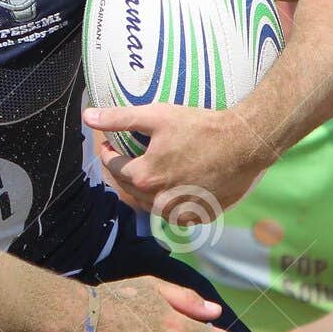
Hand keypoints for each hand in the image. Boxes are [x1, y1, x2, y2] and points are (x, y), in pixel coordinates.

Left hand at [83, 104, 268, 222]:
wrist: (245, 143)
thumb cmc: (201, 126)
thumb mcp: (157, 116)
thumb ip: (119, 118)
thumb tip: (87, 117)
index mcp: (145, 177)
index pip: (114, 168)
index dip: (108, 153)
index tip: (108, 144)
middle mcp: (160, 200)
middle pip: (130, 187)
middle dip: (123, 171)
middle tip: (126, 156)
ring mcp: (181, 211)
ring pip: (150, 204)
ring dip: (144, 189)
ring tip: (147, 172)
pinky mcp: (200, 215)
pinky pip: (175, 214)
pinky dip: (168, 203)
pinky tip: (171, 189)